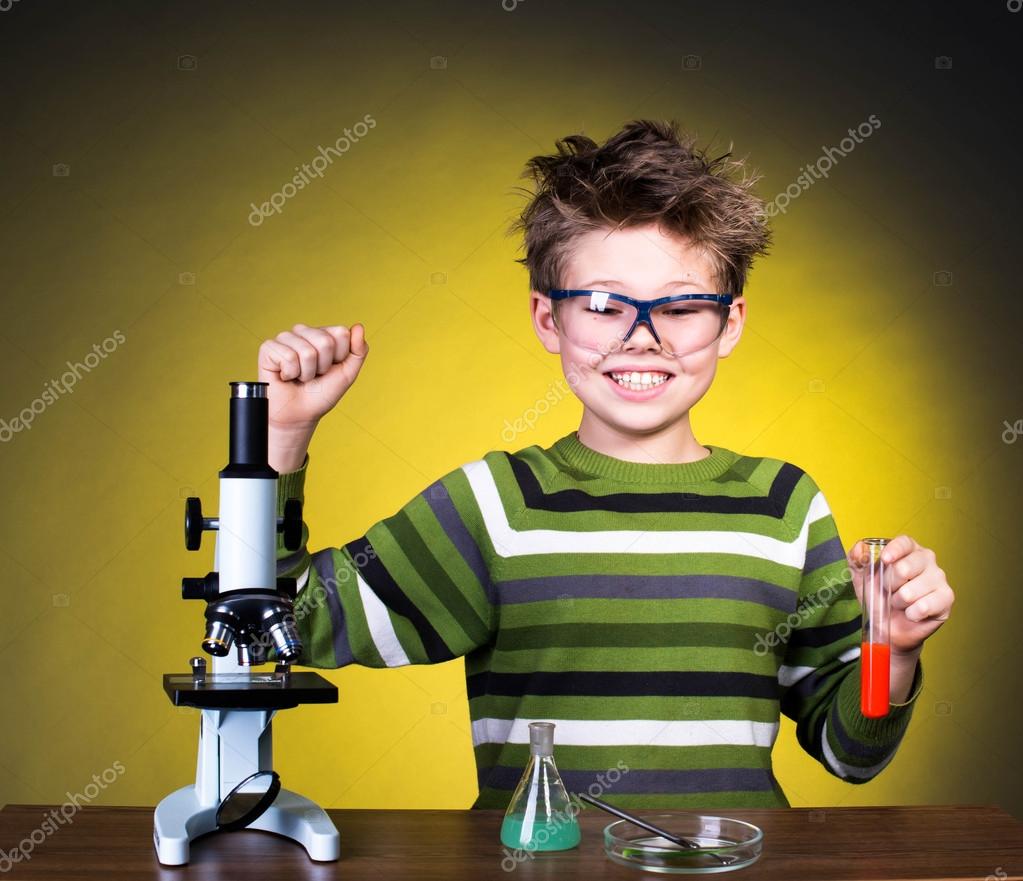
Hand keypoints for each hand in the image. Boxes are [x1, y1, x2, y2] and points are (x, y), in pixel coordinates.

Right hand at [258, 323, 368, 430]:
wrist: (300, 414)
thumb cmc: (322, 394)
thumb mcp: (347, 373)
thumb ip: (358, 350)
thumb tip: (358, 327)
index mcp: (323, 333)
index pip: (341, 333)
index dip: (340, 357)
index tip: (330, 369)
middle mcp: (304, 332)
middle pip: (325, 341)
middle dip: (323, 366)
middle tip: (314, 375)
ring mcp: (285, 338)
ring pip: (307, 351)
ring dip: (307, 372)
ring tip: (300, 377)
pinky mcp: (269, 348)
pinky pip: (288, 357)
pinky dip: (291, 374)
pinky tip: (286, 376)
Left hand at [847, 535, 953, 656]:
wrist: (888, 626)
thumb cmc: (878, 597)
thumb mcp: (862, 577)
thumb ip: (857, 559)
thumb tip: (859, 550)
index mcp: (907, 550)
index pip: (904, 542)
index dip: (894, 550)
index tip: (885, 560)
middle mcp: (926, 559)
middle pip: (904, 568)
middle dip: (889, 585)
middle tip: (890, 591)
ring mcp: (939, 578)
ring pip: (910, 591)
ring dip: (899, 602)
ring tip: (900, 602)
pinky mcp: (946, 597)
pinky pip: (923, 606)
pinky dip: (911, 614)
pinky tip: (912, 613)